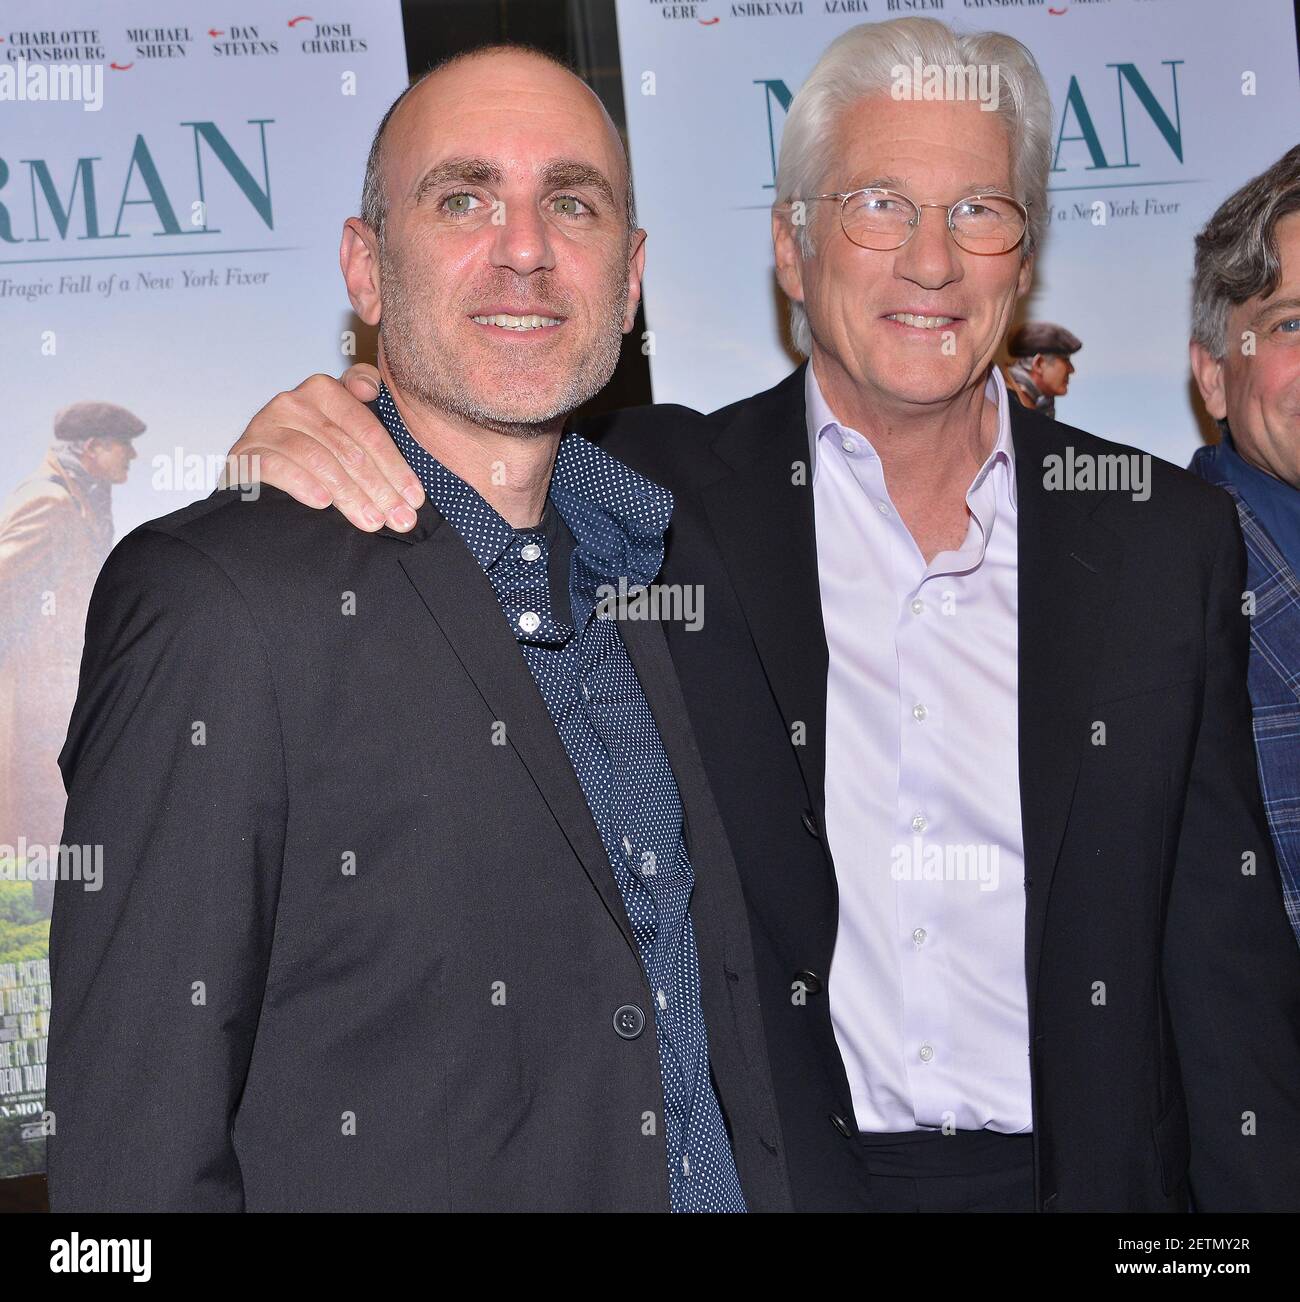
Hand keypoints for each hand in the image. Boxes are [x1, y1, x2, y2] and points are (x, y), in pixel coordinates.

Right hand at [224, 364, 423, 531]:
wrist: (257, 477)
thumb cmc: (311, 456)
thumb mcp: (343, 432)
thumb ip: (364, 410)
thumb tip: (370, 388)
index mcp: (325, 390)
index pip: (368, 429)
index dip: (396, 465)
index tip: (415, 498)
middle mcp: (293, 402)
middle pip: (348, 448)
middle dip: (380, 488)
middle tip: (400, 519)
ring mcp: (265, 426)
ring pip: (318, 458)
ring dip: (350, 494)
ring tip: (371, 521)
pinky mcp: (245, 453)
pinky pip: (277, 465)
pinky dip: (302, 483)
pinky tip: (323, 503)